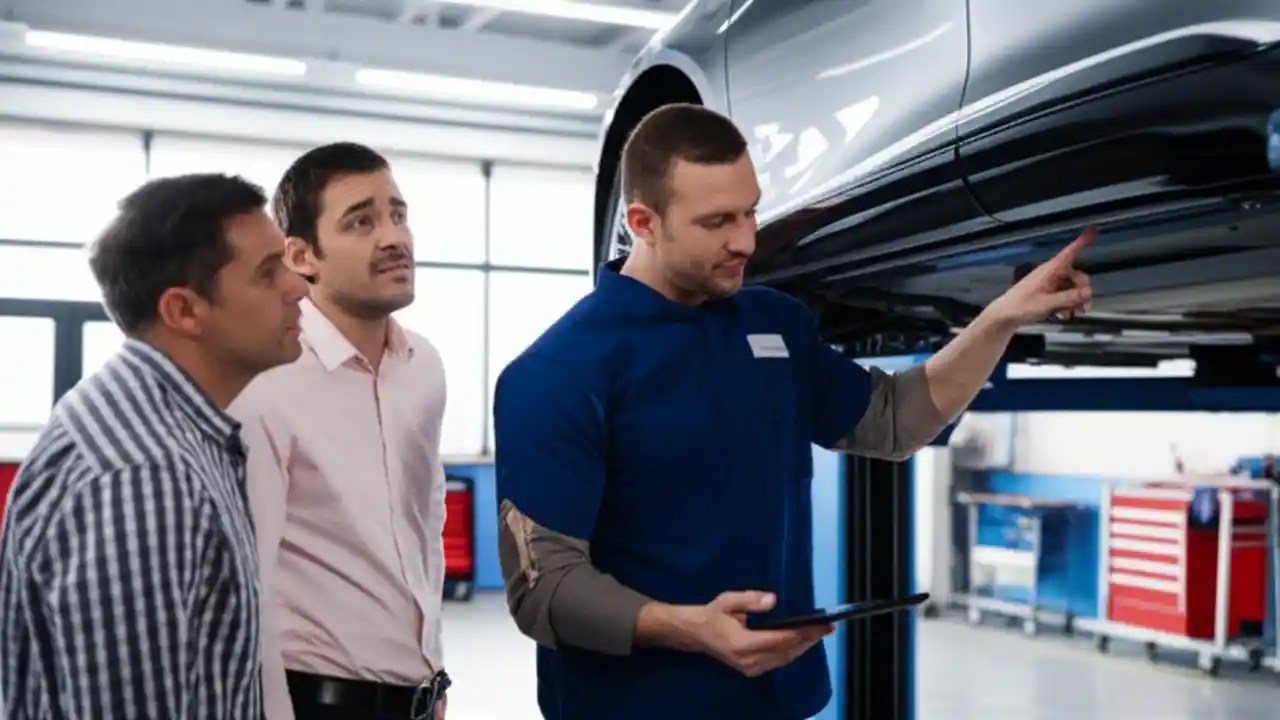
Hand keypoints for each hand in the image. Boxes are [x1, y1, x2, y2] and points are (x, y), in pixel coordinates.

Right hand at [687, 591, 832, 677]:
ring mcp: (750, 668)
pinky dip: (792, 653)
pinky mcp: (751, 671)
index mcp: (743, 643)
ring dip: (802, 647)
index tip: (820, 624)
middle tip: (827, 628)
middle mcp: (749, 660)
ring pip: (784, 659)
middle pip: (787, 651)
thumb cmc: (712, 614)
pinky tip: (801, 643)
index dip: (803, 632)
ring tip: (819, 634)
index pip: (780, 640)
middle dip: (808, 639)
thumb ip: (750, 600)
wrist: (695, 633)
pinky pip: (778, 662)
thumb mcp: (728, 601)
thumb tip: (773, 600)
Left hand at [986, 227, 1094, 327]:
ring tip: (1068, 314)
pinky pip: (1065, 296)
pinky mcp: (1049, 293)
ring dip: (1075, 302)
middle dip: (1082, 292)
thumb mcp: (1046, 303)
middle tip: (1082, 308)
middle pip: (1077, 277)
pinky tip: (1062, 315)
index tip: (1092, 230)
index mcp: (1050, 270)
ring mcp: (1051, 284)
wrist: (1005, 316)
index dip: (1080, 242)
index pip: (1068, 253)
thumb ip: (1068, 298)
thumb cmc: (1021, 306)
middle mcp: (1052, 274)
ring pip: (1073, 289)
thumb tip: (1089, 292)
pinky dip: (1067, 305)